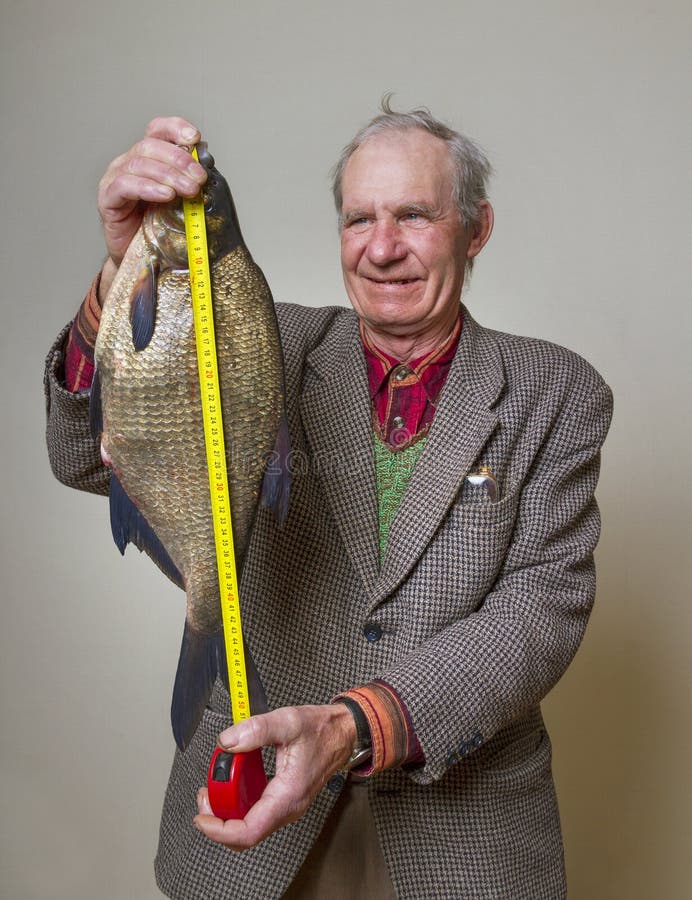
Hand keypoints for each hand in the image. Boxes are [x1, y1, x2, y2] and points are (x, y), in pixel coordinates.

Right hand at [96, 116, 207, 297]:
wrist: (144, 259)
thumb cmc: (164, 229)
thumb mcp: (183, 201)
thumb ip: (192, 181)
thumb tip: (209, 167)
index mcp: (149, 158)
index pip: (158, 130)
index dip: (175, 128)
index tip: (195, 137)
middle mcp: (129, 163)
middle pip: (151, 146)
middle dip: (180, 160)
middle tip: (200, 177)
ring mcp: (115, 179)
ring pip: (140, 164)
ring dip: (169, 175)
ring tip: (189, 190)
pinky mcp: (107, 199)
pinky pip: (125, 186)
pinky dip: (148, 188)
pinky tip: (166, 195)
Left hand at [194, 704, 356, 849]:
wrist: (343, 732)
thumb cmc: (322, 729)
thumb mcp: (287, 721)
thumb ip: (256, 729)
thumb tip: (227, 741)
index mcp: (288, 796)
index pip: (248, 831)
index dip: (219, 830)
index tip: (201, 817)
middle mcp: (288, 807)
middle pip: (245, 833)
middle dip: (218, 820)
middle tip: (204, 795)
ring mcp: (287, 805)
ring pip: (250, 825)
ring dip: (227, 812)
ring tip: (213, 788)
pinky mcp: (285, 799)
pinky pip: (257, 812)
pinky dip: (239, 802)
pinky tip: (232, 781)